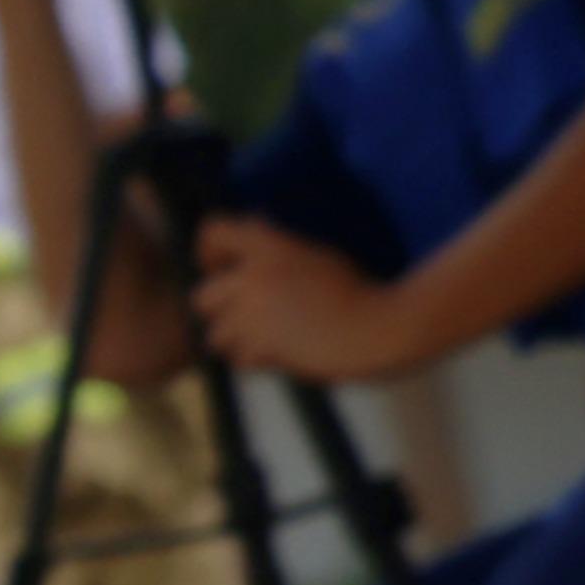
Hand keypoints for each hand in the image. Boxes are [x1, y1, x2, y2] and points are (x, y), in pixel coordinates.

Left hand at [192, 217, 413, 382]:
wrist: (383, 328)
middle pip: (201, 297)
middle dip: (219, 311)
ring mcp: (255, 313)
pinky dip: (255, 362)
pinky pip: (239, 359)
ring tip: (265, 341)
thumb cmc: (361, 291)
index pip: (212, 232)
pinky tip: (281, 356)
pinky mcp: (264, 346)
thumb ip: (277, 245)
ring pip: (215, 335)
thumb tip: (252, 222)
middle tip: (245, 317)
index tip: (221, 269)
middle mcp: (253, 276)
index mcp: (268, 246)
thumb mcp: (317, 253)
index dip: (208, 251)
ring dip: (235, 341)